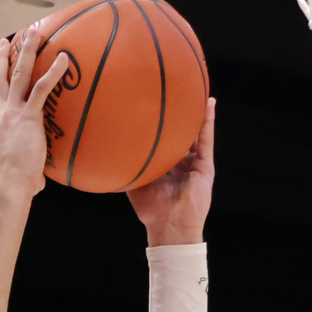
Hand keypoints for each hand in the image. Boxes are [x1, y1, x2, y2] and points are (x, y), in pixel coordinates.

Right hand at [0, 22, 68, 196]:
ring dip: (28, 51)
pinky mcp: (30, 116)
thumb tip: (39, 181)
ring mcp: (14, 110)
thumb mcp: (17, 165)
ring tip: (35, 32)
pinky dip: (53, 72)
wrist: (12, 182)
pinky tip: (62, 59)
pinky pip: (41, 88)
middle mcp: (1, 109)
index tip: (0, 53)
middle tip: (15, 36)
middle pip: (3, 74)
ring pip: (20, 73)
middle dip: (8, 53)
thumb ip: (28, 164)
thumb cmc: (17, 181)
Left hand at [130, 97, 215, 245]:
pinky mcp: (205, 167)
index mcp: (165, 163)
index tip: (154, 95)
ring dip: (197, 109)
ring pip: (196, 131)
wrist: (168, 227)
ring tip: (196, 84)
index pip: (164, 135)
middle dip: (180, 109)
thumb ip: (124, 160)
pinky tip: (208, 103)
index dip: (161, 118)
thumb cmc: (149, 209)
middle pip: (181, 129)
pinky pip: (206, 140)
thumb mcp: (133, 178)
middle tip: (175, 83)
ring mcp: (194, 163)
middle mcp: (180, 160)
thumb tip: (104, 141)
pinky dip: (208, 122)